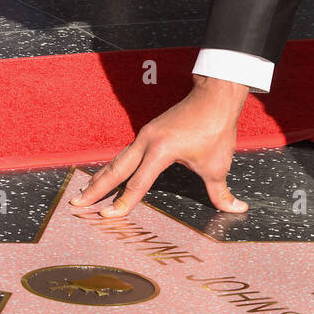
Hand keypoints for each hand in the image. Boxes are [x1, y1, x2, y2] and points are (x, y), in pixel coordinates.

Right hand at [69, 75, 249, 218]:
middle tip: (76, 204)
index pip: (137, 184)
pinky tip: (109, 174)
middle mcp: (146, 141)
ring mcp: (145, 135)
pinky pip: (127, 154)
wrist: (214, 96)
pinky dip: (115, 166)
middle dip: (95, 189)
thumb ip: (222, 192)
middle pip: (115, 170)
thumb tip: (237, 209)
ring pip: (118, 160)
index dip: (122, 204)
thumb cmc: (215, 129)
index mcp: (160, 151)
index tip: (107, 217)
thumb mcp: (218, 165)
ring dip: (101, 177)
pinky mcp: (149, 132)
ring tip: (84, 192)